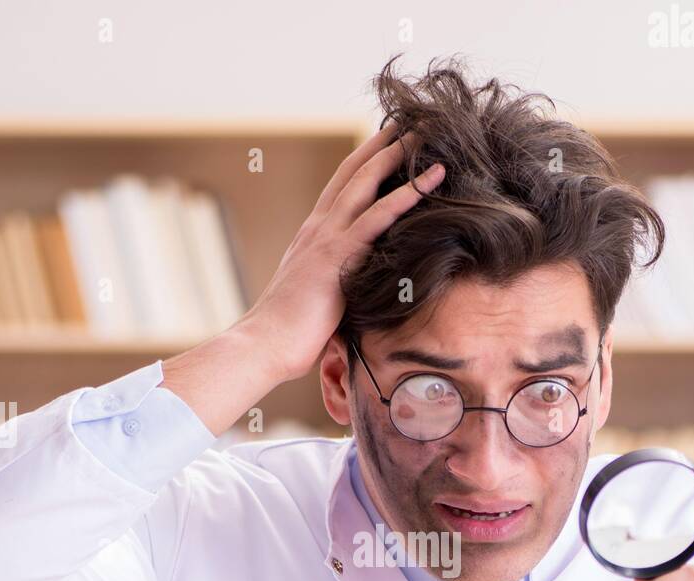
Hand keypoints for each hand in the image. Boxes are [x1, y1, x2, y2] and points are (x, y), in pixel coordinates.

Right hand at [162, 124, 443, 433]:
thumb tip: (358, 292)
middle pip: (353, 173)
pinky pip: (376, 218)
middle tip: (409, 122)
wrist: (264, 344)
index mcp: (312, 236)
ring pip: (365, 184)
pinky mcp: (336, 256)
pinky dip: (405, 197)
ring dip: (397, 158)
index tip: (386, 143)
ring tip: (425, 136)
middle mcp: (318, 228)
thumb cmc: (289, 334)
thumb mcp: (318, 299)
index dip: (363, 163)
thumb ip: (337, 283)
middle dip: (382, 146)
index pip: (340, 188)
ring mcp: (326, 238)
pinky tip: (428, 181)